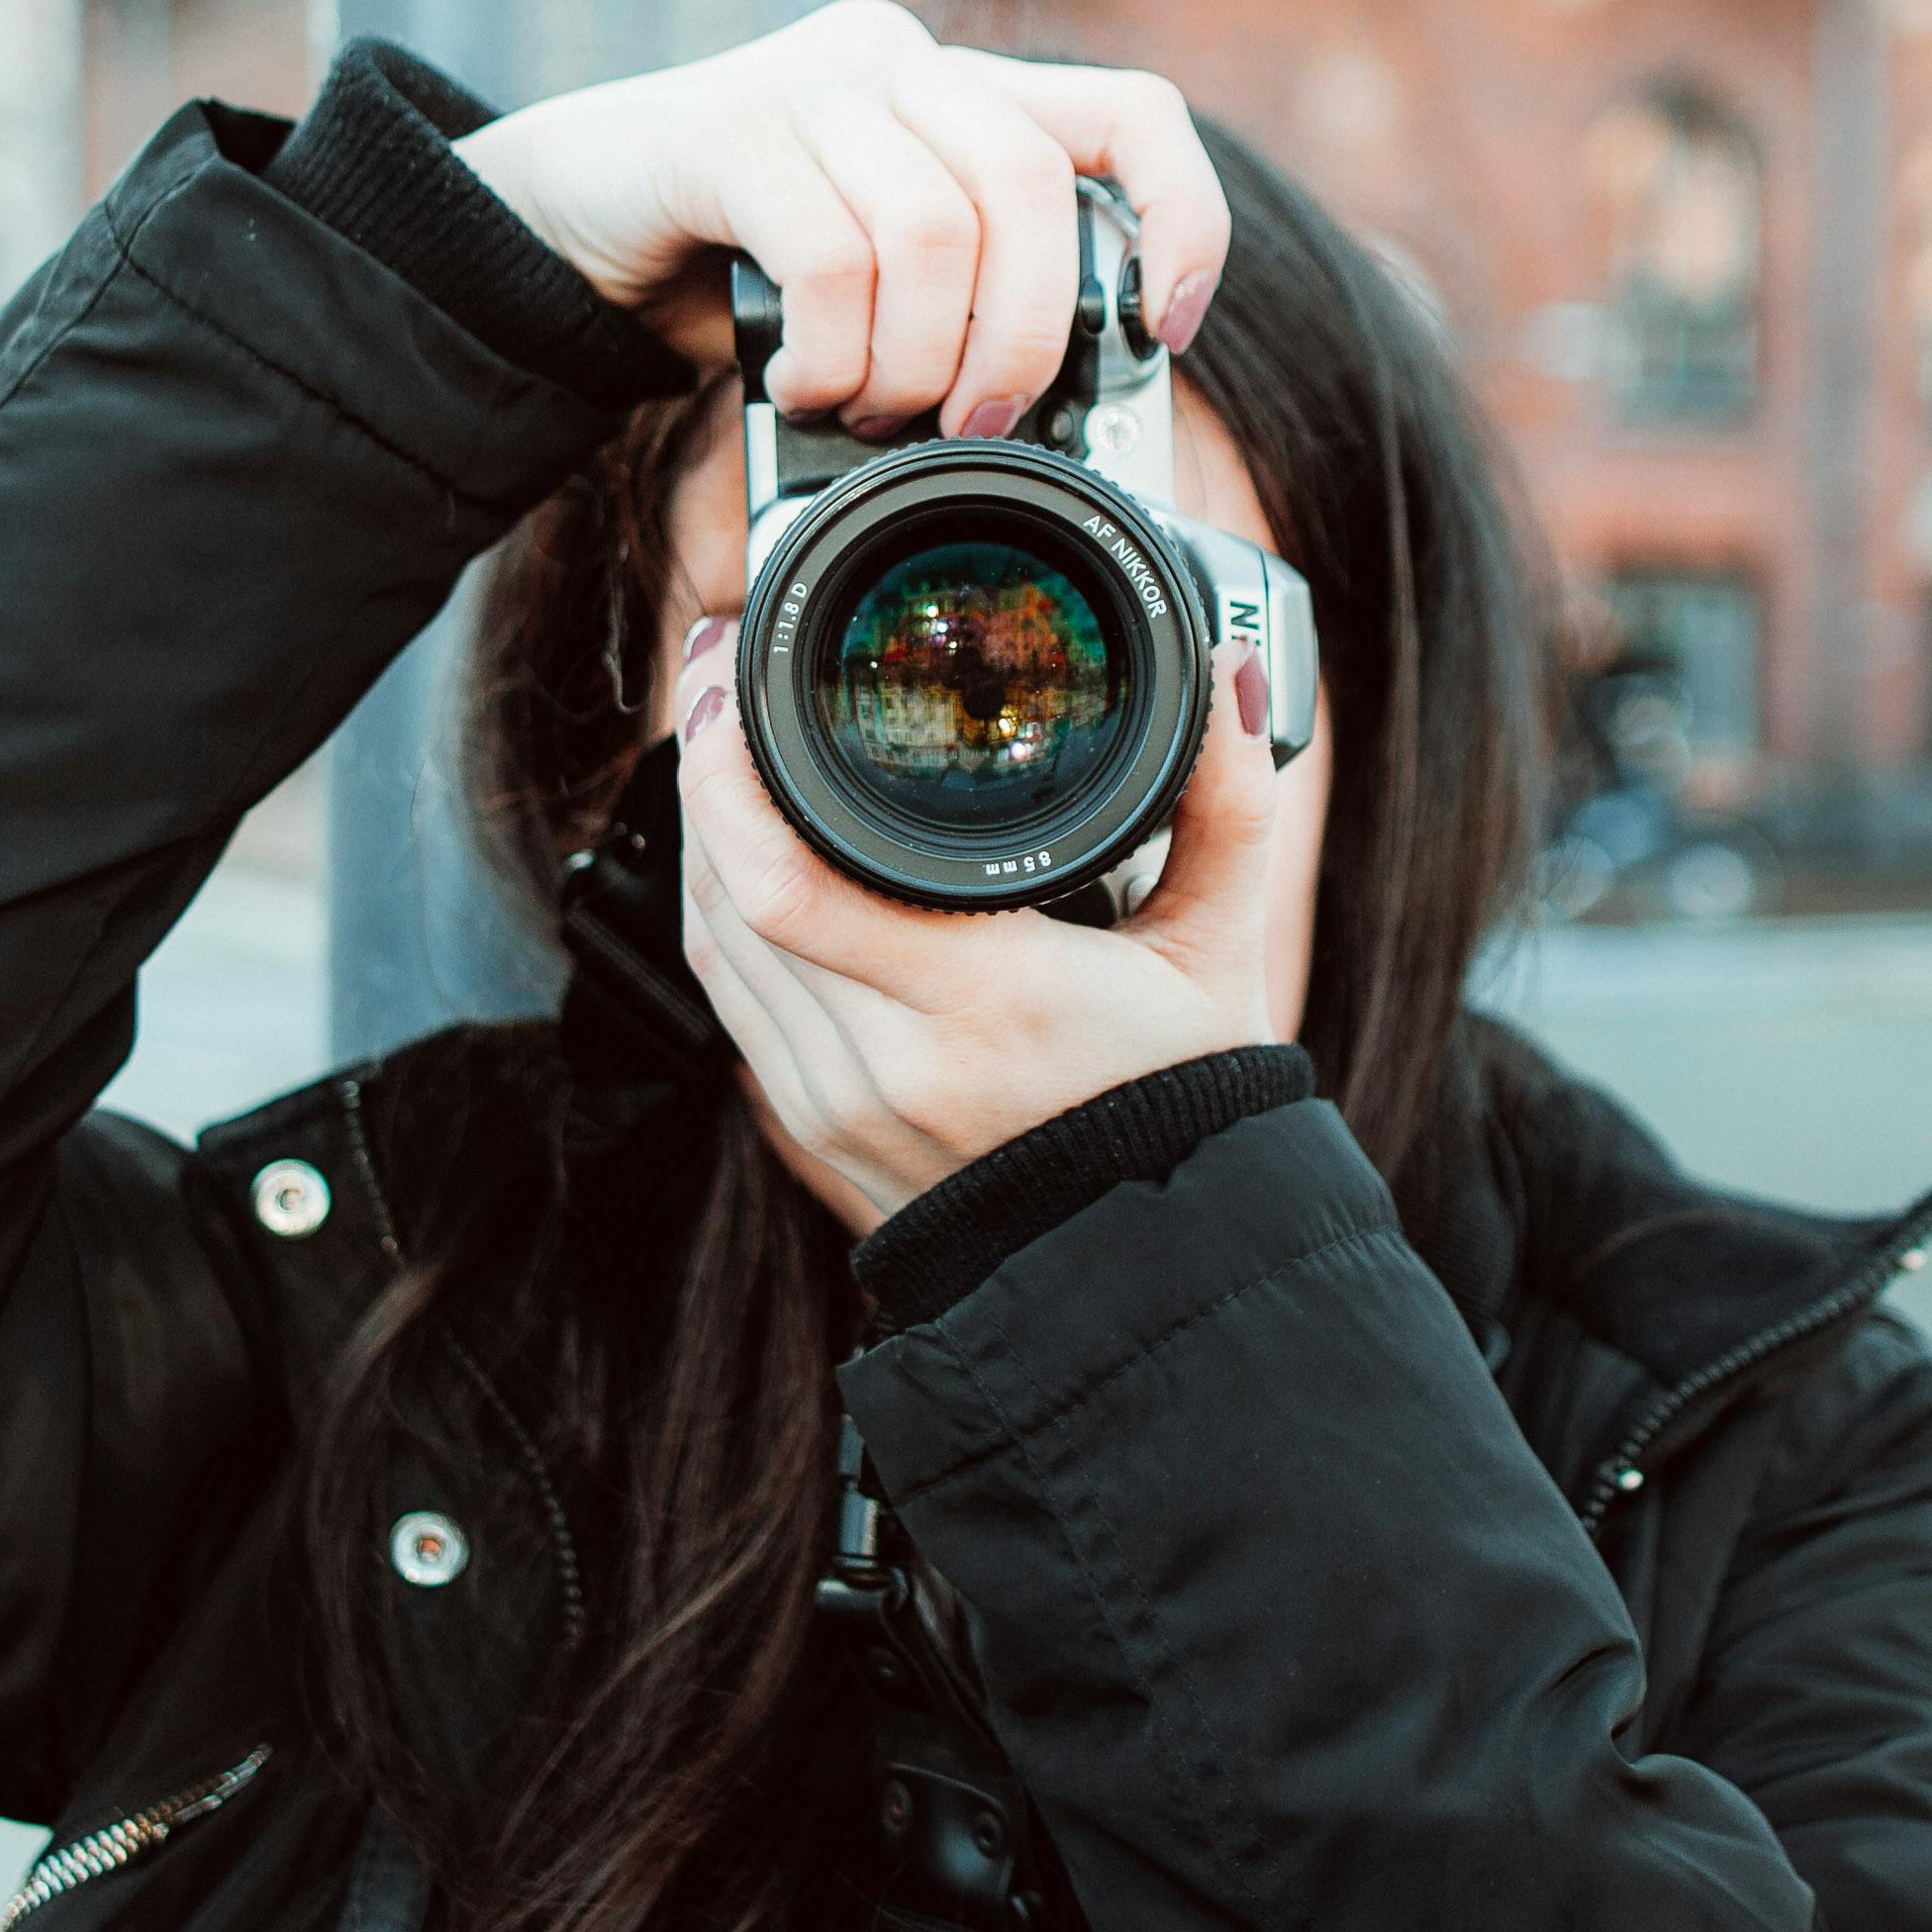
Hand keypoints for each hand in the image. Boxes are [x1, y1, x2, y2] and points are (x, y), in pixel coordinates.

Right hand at [455, 0, 1228, 436]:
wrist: (549, 219)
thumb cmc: (725, 265)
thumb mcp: (872, 280)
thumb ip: (958, 303)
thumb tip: (1055, 415)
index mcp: (959, 91)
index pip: (1132, 114)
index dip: (1182, 217)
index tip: (1166, 328)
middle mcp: (899, 61)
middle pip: (1032, 189)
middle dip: (1021, 338)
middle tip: (976, 421)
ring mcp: (812, 83)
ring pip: (934, 233)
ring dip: (909, 361)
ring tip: (858, 405)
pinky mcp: (726, 130)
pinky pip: (829, 257)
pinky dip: (828, 351)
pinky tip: (795, 382)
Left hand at [672, 617, 1309, 1229]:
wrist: (1146, 1262)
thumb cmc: (1188, 1106)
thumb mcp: (1224, 950)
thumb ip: (1230, 800)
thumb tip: (1230, 670)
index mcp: (989, 1004)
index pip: (790, 882)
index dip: (732, 770)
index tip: (741, 670)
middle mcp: (889, 1063)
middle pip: (728, 894)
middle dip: (708, 769)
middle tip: (727, 672)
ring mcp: (835, 1105)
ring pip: (711, 940)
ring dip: (701, 831)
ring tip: (722, 738)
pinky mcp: (810, 1126)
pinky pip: (728, 994)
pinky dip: (719, 908)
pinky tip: (735, 844)